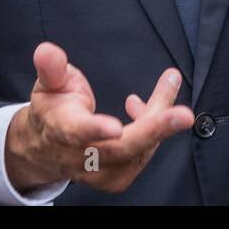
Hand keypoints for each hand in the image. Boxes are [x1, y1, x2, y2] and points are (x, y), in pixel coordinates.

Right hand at [4, 42, 194, 194]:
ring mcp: (99, 172)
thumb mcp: (48, 84)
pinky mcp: (115, 178)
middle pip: (119, 149)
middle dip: (154, 131)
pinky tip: (149, 110)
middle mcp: (80, 157)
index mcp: (61, 129)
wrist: (46, 147)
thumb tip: (46, 50)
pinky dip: (154, 132)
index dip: (95, 130)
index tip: (116, 126)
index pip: (76, 132)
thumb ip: (51, 68)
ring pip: (137, 152)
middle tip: (183, 115)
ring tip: (167, 86)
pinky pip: (141, 157)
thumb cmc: (52, 109)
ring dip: (160, 121)